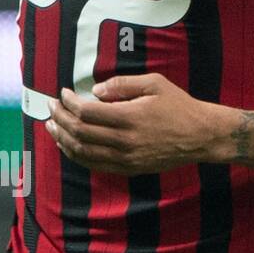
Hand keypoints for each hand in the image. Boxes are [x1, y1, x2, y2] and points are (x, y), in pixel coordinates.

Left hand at [44, 74, 227, 174]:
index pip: (86, 112)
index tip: (63, 94)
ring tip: (52, 126)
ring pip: (81, 151)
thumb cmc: (180, 106)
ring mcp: (125, 158)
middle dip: (60, 118)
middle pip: (79, 132)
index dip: (69, 102)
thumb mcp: (155, 84)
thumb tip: (96, 91)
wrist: (201, 135)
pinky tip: (69, 145)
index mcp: (129, 117)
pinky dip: (76, 155)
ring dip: (62, 138)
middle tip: (52, 107)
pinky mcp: (128, 169)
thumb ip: (123, 84)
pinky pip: (94, 164)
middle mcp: (123, 140)